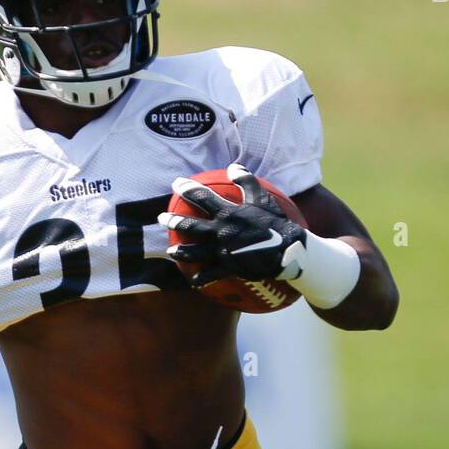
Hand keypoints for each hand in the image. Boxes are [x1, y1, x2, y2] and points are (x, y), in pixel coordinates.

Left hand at [159, 163, 305, 286]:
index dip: (187, 189)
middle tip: (161, 219)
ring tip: (171, 252)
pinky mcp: (229, 268)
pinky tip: (194, 282)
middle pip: (191, 225)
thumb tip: (233, 166)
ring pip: (196, 252)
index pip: (202, 197)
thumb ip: (246, 181)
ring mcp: (224, 251)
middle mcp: (222, 231)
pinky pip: (211, 275)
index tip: (176, 183)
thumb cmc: (275, 222)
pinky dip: (201, 279)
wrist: (288, 250)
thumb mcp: (262, 198)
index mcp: (228, 213)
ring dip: (182, 252)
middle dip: (174, 221)